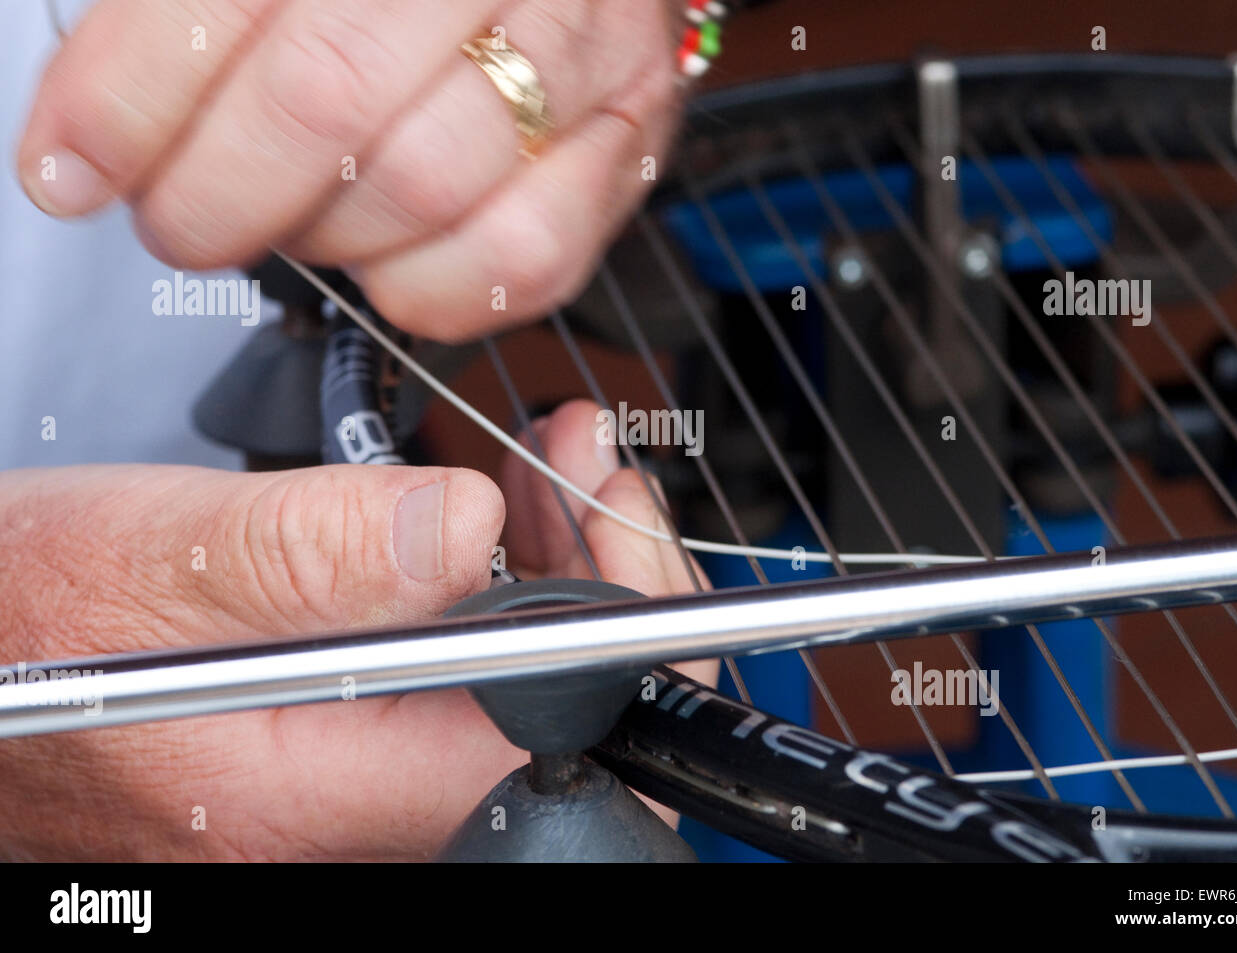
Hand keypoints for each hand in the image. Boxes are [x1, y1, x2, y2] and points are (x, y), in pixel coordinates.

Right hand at [0, 399, 710, 859]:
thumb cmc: (21, 627)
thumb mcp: (157, 560)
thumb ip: (313, 551)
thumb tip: (465, 526)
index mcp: (331, 781)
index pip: (557, 741)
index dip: (623, 632)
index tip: (610, 520)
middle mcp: (360, 799)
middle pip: (561, 714)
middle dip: (602, 573)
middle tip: (583, 467)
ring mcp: (360, 770)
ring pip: (520, 683)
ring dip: (552, 561)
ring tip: (543, 461)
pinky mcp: (351, 733)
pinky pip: (464, 669)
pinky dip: (493, 578)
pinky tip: (489, 508)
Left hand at [18, 0, 681, 340]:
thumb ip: (203, 16)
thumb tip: (89, 133)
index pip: (234, 2)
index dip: (129, 99)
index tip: (72, 167)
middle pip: (325, 101)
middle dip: (218, 193)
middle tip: (182, 222)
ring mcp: (586, 51)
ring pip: (423, 187)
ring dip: (324, 241)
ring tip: (293, 229)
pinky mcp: (630, 145)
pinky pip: (528, 257)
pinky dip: (435, 291)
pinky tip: (393, 270)